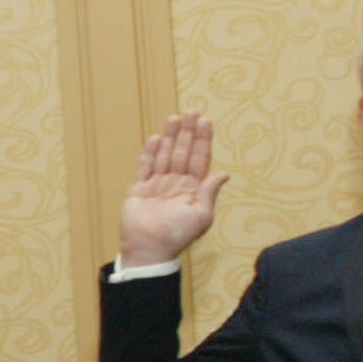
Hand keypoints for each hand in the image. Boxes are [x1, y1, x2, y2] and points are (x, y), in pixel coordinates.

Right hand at [118, 112, 228, 266]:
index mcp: (193, 188)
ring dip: (170, 136)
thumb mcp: (201, 216)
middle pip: (183, 151)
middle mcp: (176, 183)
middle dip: (188, 132)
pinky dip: (150, 153)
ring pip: (164, 155)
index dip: (203, 140)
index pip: (200, 158)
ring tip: (175, 118)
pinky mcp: (139, 189)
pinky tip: (156, 138)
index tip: (205, 121)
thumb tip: (223, 174)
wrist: (148, 250)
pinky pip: (145, 167)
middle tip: (192, 111)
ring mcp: (157, 185)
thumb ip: (209, 193)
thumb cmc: (177, 236)